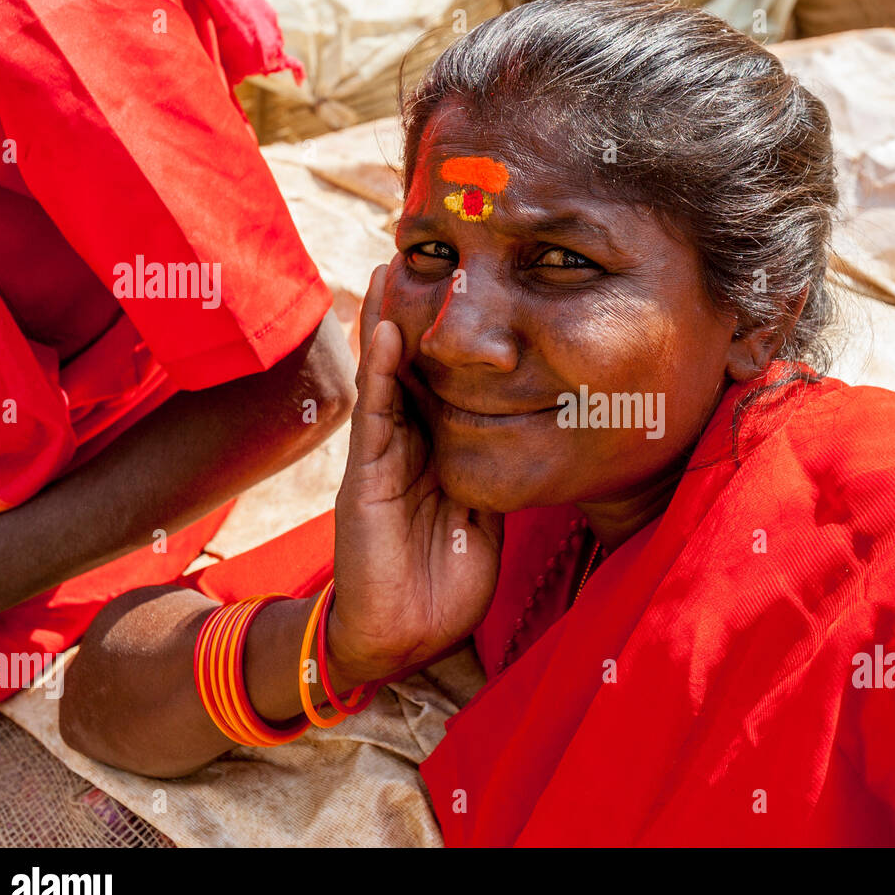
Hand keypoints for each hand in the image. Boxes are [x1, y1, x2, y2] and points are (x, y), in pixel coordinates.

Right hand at [329, 265, 503, 682]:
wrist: (405, 637)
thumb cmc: (446, 584)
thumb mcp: (486, 520)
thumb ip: (495, 479)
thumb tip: (529, 444)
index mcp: (440, 457)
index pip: (448, 388)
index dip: (455, 346)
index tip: (470, 296)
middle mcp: (410, 449)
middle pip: (416, 370)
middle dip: (419, 317)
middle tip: (427, 257)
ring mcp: (384, 459)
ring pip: (389, 379)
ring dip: (390, 325)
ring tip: (397, 269)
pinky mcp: (365, 479)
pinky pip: (376, 416)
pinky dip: (380, 371)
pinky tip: (389, 330)